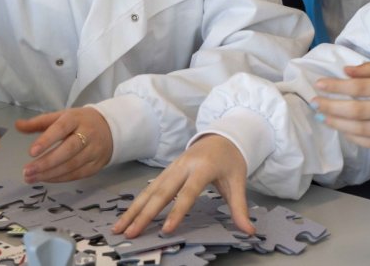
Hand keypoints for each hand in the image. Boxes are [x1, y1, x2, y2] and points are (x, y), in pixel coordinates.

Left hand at [16, 107, 112, 182]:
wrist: (111, 129)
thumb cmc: (79, 122)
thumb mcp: (61, 116)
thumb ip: (39, 122)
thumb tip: (17, 125)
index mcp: (76, 119)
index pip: (61, 129)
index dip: (47, 140)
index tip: (31, 152)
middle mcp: (87, 134)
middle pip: (68, 150)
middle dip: (47, 162)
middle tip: (26, 171)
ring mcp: (94, 151)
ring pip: (72, 165)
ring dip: (50, 174)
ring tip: (31, 177)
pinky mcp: (96, 165)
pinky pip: (77, 174)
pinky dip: (60, 178)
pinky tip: (46, 179)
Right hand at [114, 135, 254, 237]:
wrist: (222, 136)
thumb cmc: (230, 160)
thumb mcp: (238, 182)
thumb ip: (240, 208)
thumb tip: (250, 231)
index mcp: (202, 168)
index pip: (187, 193)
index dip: (177, 212)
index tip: (165, 230)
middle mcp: (182, 167)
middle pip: (161, 193)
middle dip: (144, 214)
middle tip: (131, 233)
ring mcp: (172, 168)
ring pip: (149, 190)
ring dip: (133, 210)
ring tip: (119, 227)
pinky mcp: (166, 171)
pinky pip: (149, 188)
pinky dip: (136, 203)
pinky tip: (127, 216)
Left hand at [312, 63, 369, 148]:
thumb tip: (346, 71)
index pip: (360, 88)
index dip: (337, 87)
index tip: (320, 84)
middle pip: (358, 111)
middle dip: (331, 107)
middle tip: (314, 104)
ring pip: (362, 129)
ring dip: (338, 124)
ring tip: (323, 118)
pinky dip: (354, 138)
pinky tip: (343, 130)